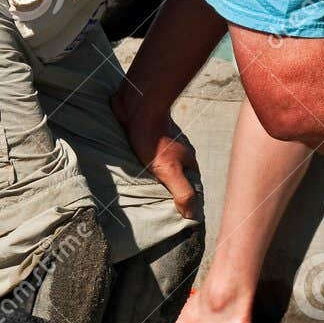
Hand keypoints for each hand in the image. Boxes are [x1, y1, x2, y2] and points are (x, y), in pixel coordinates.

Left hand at [110, 91, 200, 218]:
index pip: (190, 188)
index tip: (171, 215)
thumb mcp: (169, 170)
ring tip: (140, 194)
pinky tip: (132, 175)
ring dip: (153, 179)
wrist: (138, 107)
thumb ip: (183, 192)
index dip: (184, 201)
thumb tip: (191, 215)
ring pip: (161, 169)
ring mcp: (164, 146)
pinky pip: (147, 159)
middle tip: (152, 207)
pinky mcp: (148, 140)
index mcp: (189, 162)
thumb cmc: (154, 138)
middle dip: (166, 191)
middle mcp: (179, 154)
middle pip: (176, 178)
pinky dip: (142, 168)